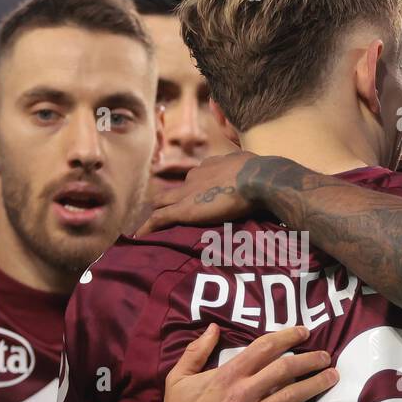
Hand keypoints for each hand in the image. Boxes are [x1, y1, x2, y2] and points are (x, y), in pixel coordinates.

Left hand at [139, 151, 258, 235]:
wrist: (256, 178)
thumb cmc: (261, 174)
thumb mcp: (254, 165)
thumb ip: (250, 171)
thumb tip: (262, 175)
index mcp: (212, 166)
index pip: (197, 178)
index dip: (194, 189)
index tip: (196, 198)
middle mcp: (195, 175)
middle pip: (176, 189)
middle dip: (170, 200)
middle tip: (167, 213)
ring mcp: (187, 192)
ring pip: (162, 202)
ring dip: (157, 212)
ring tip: (148, 227)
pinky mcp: (183, 209)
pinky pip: (159, 218)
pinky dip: (148, 227)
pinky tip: (138, 236)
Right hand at [155, 323, 337, 401]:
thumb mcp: (178, 377)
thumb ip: (197, 351)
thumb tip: (214, 328)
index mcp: (227, 375)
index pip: (264, 348)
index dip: (287, 337)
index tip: (303, 332)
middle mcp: (244, 393)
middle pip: (285, 370)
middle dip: (309, 360)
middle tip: (325, 355)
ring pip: (292, 398)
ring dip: (316, 385)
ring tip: (333, 377)